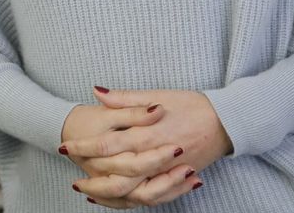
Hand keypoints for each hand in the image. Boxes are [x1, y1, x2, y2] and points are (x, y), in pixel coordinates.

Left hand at [62, 88, 229, 207]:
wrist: (226, 122)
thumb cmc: (191, 105)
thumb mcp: (157, 94)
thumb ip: (125, 98)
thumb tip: (97, 92)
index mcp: (147, 132)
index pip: (108, 144)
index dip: (85, 147)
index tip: (67, 146)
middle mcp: (156, 156)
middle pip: (117, 175)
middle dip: (92, 178)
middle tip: (73, 177)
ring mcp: (167, 172)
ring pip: (133, 193)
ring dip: (109, 195)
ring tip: (89, 192)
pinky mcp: (176, 180)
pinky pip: (151, 198)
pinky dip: (132, 201)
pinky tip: (116, 198)